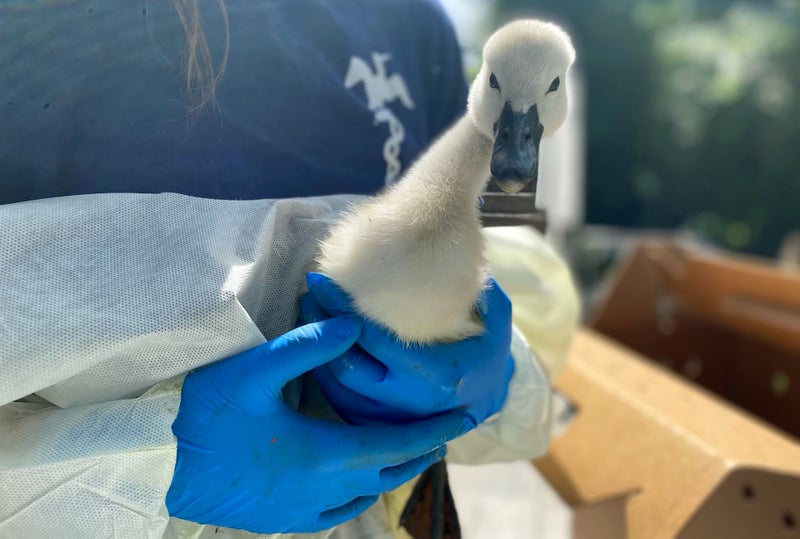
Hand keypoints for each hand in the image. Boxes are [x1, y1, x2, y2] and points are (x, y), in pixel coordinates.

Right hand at [165, 316, 473, 533]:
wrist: (162, 471)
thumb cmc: (207, 419)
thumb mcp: (254, 369)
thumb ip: (306, 345)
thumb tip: (350, 323)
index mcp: (324, 453)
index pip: (396, 442)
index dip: (432, 430)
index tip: (462, 419)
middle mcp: (323, 489)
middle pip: (389, 473)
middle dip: (421, 454)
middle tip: (443, 437)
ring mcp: (302, 510)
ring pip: (365, 495)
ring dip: (392, 474)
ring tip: (405, 455)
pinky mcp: (282, 521)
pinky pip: (336, 511)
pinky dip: (358, 493)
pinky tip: (353, 482)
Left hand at [300, 273, 514, 425]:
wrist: (490, 397)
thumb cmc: (489, 349)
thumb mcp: (496, 317)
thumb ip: (477, 288)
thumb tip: (449, 249)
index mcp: (438, 374)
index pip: (375, 338)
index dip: (341, 308)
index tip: (320, 280)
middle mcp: (411, 403)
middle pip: (347, 365)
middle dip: (319, 328)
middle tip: (308, 297)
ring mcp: (393, 421)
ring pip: (337, 389)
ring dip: (313, 352)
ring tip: (306, 317)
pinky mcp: (379, 430)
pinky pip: (340, 404)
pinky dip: (322, 375)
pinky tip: (315, 348)